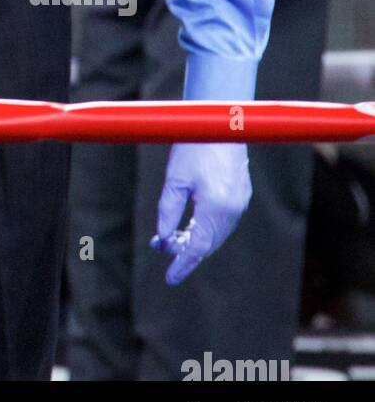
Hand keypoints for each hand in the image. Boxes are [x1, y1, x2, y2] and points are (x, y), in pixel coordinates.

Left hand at [150, 143, 250, 283]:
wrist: (220, 122)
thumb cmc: (193, 146)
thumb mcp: (175, 179)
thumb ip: (168, 210)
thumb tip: (163, 237)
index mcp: (216, 208)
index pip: (197, 247)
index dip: (182, 264)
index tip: (169, 278)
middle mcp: (233, 210)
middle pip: (208, 244)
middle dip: (184, 250)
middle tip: (160, 248)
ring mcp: (240, 203)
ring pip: (216, 235)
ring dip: (194, 240)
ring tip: (170, 238)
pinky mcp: (241, 195)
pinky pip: (222, 223)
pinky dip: (205, 229)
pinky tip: (189, 226)